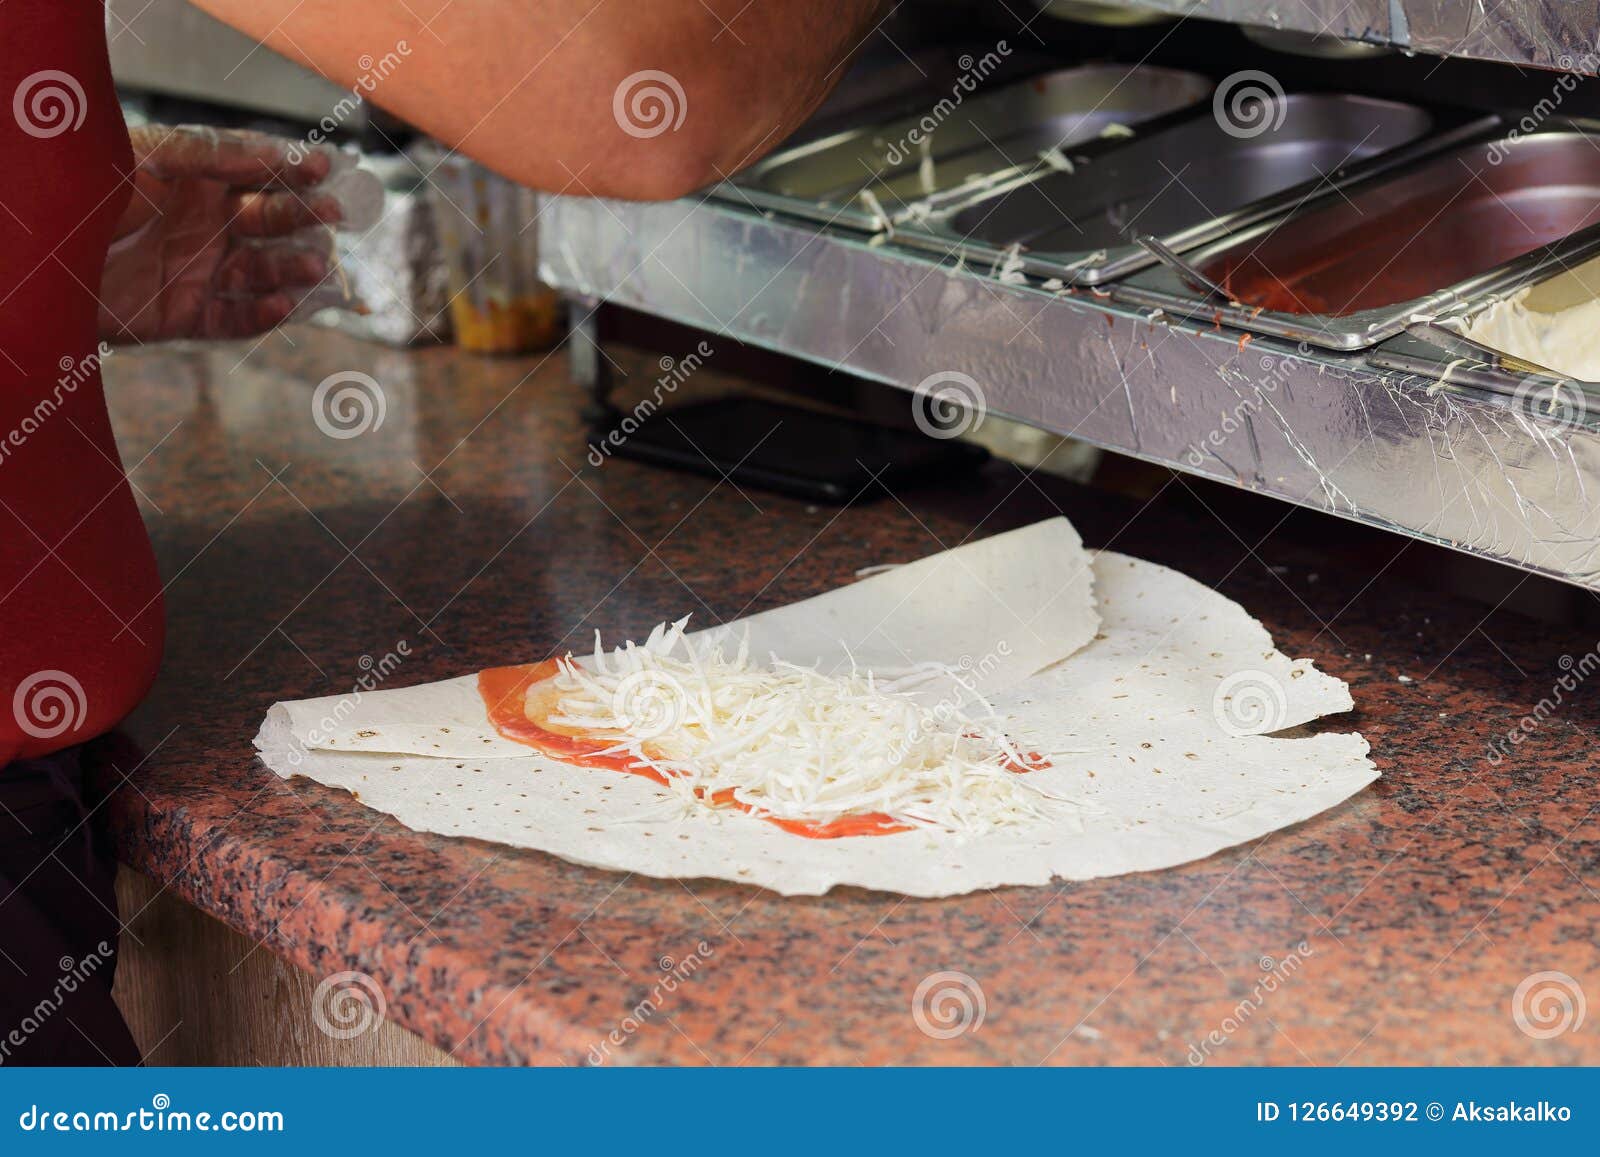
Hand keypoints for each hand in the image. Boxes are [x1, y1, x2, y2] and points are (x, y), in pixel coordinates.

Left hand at [99, 125, 379, 342]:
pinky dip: (262, 317)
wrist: (41, 260)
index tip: (321, 169)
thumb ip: (210, 155)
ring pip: (260, 274)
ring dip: (291, 270)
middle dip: (302, 220)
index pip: (256, 177)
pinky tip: (284, 306)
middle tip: (332, 216)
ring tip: (314, 266)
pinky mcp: (185, 316)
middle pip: (268, 225)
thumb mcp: (146, 156)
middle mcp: (202, 228)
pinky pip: (234, 321)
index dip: (290, 173)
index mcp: (194, 185)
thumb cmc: (82, 194)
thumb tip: (273, 155)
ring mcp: (196, 273)